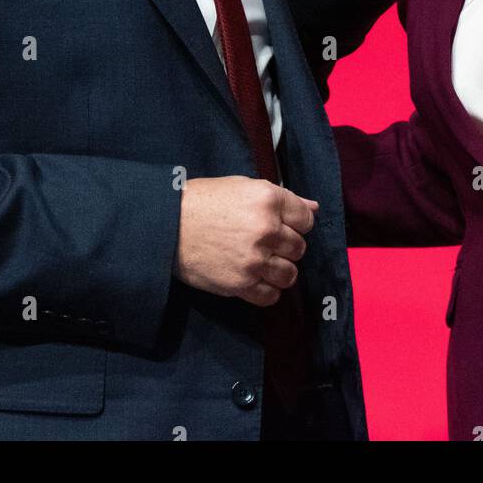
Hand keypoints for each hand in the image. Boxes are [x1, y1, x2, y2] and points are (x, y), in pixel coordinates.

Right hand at [174, 176, 318, 306]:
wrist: (168, 225)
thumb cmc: (204, 201)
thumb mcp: (243, 187)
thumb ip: (282, 199)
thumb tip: (313, 208)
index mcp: (268, 199)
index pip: (306, 219)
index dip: (297, 223)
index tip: (284, 225)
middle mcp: (267, 229)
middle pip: (299, 247)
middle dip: (286, 246)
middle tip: (267, 243)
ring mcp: (255, 259)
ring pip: (290, 274)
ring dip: (280, 270)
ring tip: (262, 263)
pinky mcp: (241, 284)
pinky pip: (271, 296)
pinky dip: (267, 290)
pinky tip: (254, 278)